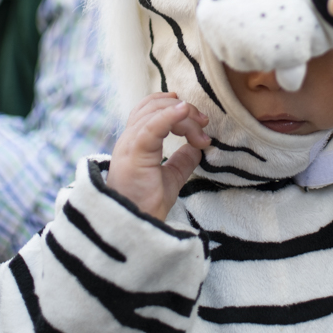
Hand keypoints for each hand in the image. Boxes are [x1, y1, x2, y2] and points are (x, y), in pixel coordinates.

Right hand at [107, 93, 209, 220]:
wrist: (136, 226)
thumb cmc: (147, 205)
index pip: (148, 109)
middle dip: (182, 109)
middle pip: (153, 107)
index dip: (171, 105)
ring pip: (155, 112)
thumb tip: (197, 148)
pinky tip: (183, 111)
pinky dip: (169, 115)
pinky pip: (151, 126)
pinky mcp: (135, 153)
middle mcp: (129, 140)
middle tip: (204, 123)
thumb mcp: (171, 178)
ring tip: (201, 128)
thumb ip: (182, 160)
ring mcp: (129, 145)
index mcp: (135, 143)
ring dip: (183, 115)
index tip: (196, 117)